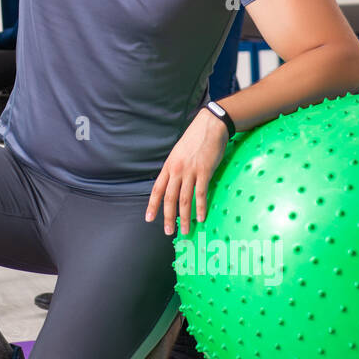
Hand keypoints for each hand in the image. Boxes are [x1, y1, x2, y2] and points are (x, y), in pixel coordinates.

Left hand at [145, 108, 228, 236]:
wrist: (209, 126)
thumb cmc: (195, 139)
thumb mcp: (179, 154)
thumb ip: (175, 169)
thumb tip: (174, 184)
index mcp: (169, 166)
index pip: (157, 189)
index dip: (152, 205)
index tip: (149, 218)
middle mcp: (177, 170)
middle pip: (169, 198)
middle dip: (168, 217)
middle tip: (168, 232)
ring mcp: (190, 171)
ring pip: (184, 199)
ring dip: (184, 217)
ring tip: (184, 230)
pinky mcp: (204, 171)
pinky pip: (200, 193)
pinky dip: (200, 207)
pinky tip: (200, 218)